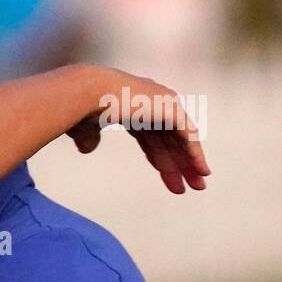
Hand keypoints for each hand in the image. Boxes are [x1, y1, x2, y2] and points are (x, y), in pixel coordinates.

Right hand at [66, 70, 210, 194]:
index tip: (165, 176)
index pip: (151, 135)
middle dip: (177, 164)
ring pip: (182, 140)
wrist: (87, 94)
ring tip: (198, 186)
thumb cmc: (79, 108)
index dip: (158, 157)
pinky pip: (188, 136)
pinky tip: (201, 171)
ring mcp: (163, 103)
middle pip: (169, 140)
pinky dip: (195, 154)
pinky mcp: (171, 109)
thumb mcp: (85, 126)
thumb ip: (90, 137)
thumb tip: (87, 149)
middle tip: (188, 186)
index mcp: (132, 104)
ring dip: (190, 164)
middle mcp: (152, 101)